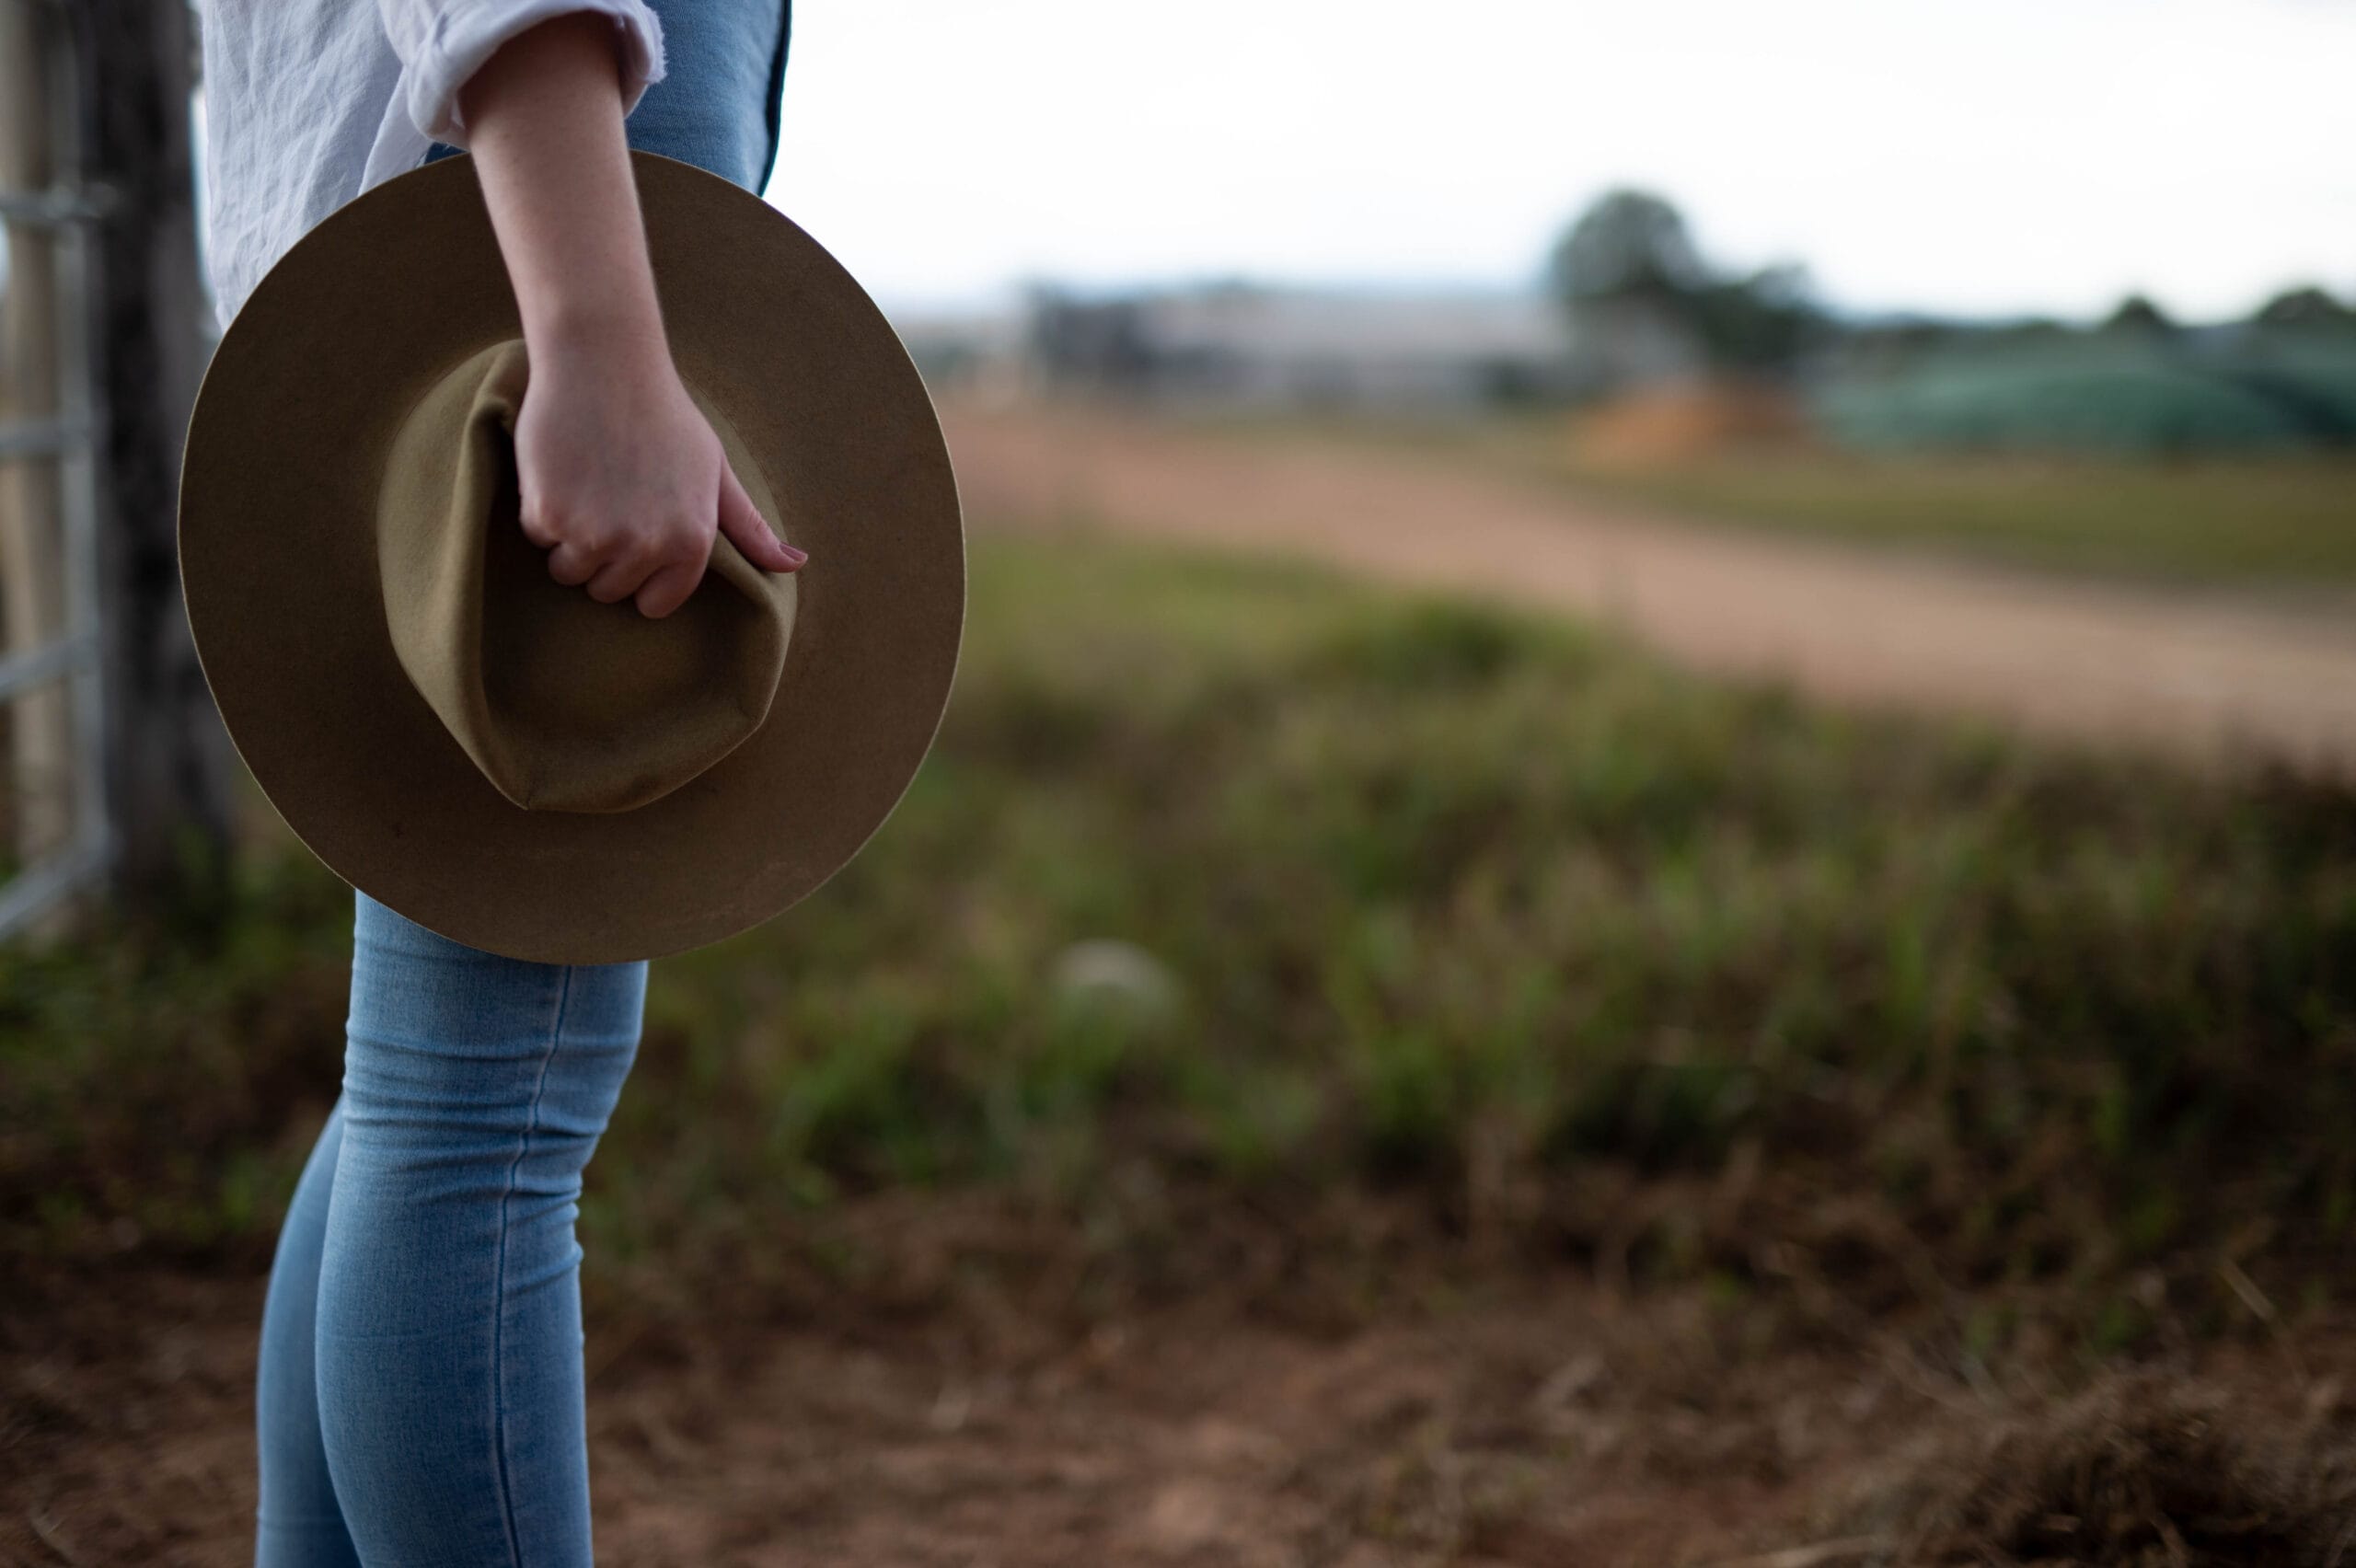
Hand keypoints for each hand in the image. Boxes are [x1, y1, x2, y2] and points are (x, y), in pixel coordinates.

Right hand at [513, 328, 804, 618]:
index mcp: (691, 542)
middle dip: (603, 555)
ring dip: (569, 537)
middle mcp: (646, 546)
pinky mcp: (548, 514)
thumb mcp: (717, 471)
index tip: (636, 537)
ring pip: (569, 571)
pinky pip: (538, 537)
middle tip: (609, 498)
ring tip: (588, 484)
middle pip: (607, 590)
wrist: (605, 364)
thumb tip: (797, 565)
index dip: (641, 575)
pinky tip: (562, 468)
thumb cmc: (666, 416)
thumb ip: (750, 528)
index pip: (654, 604)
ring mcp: (595, 533)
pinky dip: (541, 509)